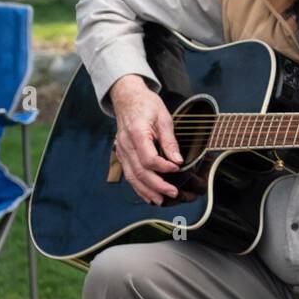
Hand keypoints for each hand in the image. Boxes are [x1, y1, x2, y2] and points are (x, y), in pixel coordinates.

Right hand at [109, 74, 182, 204]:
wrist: (127, 98)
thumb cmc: (147, 105)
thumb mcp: (164, 118)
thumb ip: (170, 141)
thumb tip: (178, 160)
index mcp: (136, 133)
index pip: (148, 157)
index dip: (163, 166)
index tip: (177, 169)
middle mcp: (125, 144)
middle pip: (139, 171)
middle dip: (156, 185)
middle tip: (173, 193)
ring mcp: (121, 150)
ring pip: (131, 176)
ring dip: (146, 190)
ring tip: (160, 200)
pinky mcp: (122, 154)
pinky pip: (128, 173)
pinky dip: (138, 186)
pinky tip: (148, 195)